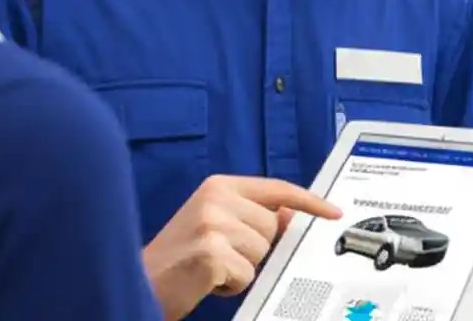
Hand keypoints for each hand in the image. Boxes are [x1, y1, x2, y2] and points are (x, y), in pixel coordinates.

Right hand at [142, 176, 341, 320]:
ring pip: (262, 253)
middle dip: (255, 249)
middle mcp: (215, 198)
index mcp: (218, 186)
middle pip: (272, 227)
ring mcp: (213, 224)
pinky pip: (247, 275)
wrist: (138, 283)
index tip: (333, 212)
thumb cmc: (180, 258)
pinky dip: (231, 286)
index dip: (308, 201)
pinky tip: (207, 281)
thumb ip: (251, 216)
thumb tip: (290, 217)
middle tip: (220, 256)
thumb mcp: (215, 225)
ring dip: (242, 269)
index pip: (276, 189)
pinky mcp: (211, 253)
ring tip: (211, 268)